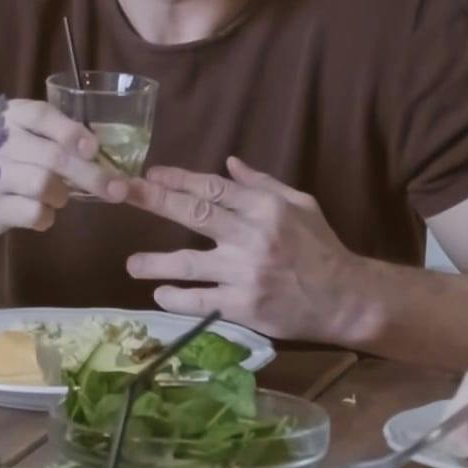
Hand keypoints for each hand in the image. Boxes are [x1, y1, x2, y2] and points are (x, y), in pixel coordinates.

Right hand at [0, 99, 109, 237]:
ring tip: (58, 197)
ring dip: (61, 194)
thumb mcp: (14, 134)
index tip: (93, 147)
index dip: (70, 130)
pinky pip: (32, 213)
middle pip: (54, 157)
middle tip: (118, 189)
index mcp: (8, 117)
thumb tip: (98, 150)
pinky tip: (41, 215)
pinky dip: (45, 216)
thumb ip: (49, 136)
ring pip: (44, 184)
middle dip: (91, 175)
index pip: (42, 115)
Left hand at [115, 159, 371, 344]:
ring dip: (154, 262)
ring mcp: (245, 272)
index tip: (151, 174)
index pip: (213, 187)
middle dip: (154, 200)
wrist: (346, 298)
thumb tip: (228, 162)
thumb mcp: (301, 205)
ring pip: (187, 263)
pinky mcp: (243, 305)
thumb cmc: (322, 249)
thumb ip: (263, 184)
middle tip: (122, 194)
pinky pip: (200, 300)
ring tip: (131, 265)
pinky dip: (176, 297)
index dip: (179, 179)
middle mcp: (252, 236)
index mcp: (266, 207)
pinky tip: (160, 294)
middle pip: (193, 213)